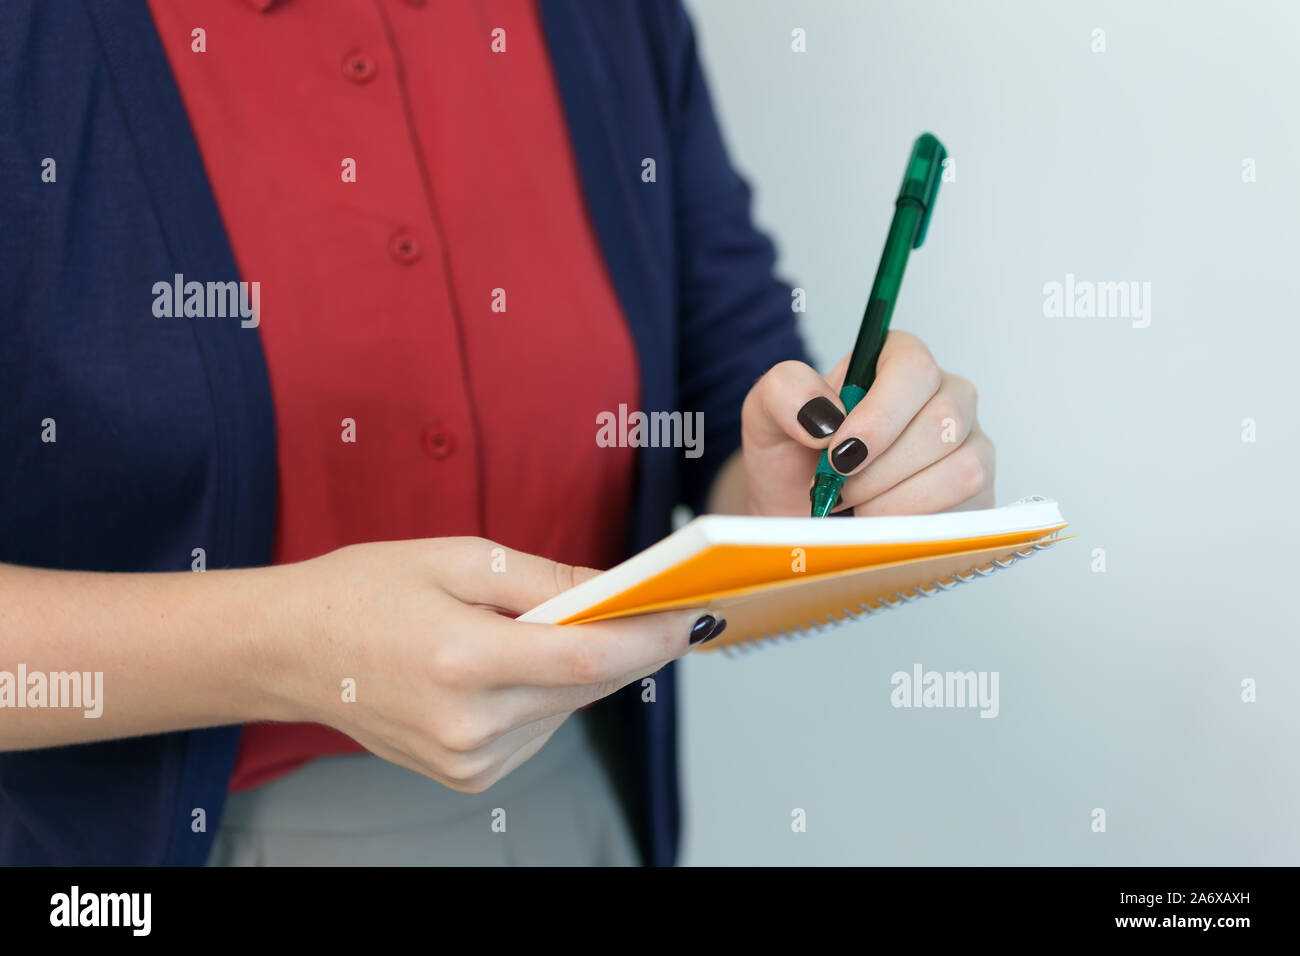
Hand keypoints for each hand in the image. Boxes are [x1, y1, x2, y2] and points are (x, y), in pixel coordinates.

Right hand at [267, 538, 718, 792]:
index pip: (587, 656)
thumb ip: (546, 578)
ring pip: (568, 708)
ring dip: (578, 667)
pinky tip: (508, 664)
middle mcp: (469, 725)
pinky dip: (545, 694)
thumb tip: (616, 591)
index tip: (693, 615)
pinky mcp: (467, 777)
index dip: (651, 637)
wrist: (290, 651)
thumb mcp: (458, 558)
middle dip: (625, 643)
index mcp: (463, 660)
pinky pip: (540, 730)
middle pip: (588, 685)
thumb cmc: (365, 591)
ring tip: (538, 628)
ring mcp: (467, 762)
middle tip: (649, 604)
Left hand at [739, 330, 994, 515]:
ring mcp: (968, 443)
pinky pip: (971, 506)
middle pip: (944, 419)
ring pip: (963, 466)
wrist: (800, 517)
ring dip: (899, 498)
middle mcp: (942, 395)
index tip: (838, 453)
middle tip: (838, 488)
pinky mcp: (978, 493)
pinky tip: (883, 522)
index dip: (880, 415)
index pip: (914, 367)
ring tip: (857, 505)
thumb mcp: (766, 416)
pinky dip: (918, 521)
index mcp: (895, 361)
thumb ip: (784, 392)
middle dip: (881, 467)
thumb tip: (824, 413)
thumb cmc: (792, 462)